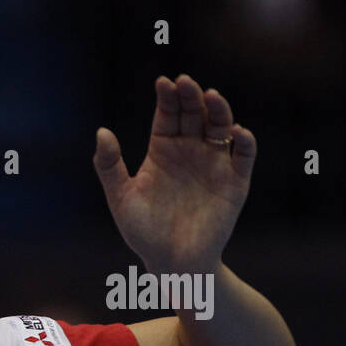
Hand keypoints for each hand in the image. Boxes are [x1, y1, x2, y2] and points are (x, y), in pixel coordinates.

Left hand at [93, 74, 255, 273]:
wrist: (171, 262)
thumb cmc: (143, 232)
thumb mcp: (121, 198)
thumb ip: (109, 166)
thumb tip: (101, 131)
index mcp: (162, 150)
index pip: (167, 115)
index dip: (167, 97)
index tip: (163, 82)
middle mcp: (190, 151)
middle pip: (194, 115)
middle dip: (191, 97)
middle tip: (186, 83)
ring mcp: (214, 163)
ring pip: (221, 128)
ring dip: (219, 111)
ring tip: (211, 97)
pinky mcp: (235, 181)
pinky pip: (244, 156)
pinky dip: (244, 142)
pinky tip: (236, 132)